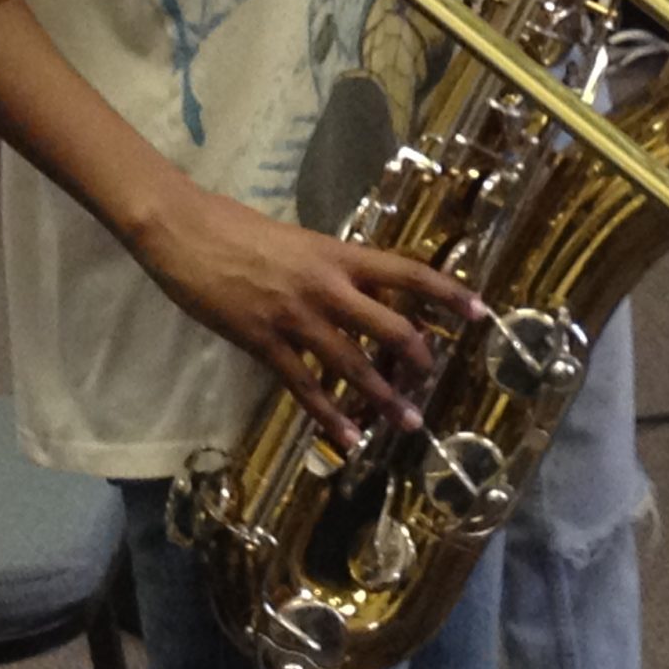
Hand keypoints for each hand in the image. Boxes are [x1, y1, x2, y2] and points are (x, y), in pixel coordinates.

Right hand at [132, 183, 483, 447]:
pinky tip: (347, 440)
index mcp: (339, 255)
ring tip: (407, 423)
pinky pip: (305, 387)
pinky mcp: (265, 343)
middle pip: (391, 327)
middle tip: (432, 379)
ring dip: (383, 397)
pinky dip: (329, 417)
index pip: (407, 273)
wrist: (188, 233)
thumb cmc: (241, 229)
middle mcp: (328, 287)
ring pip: (354, 364)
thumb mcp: (300, 240)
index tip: (480, 312)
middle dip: (418, 358)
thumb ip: (332, 266)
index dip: (447, 293)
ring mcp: (296, 318)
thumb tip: (362, 288)